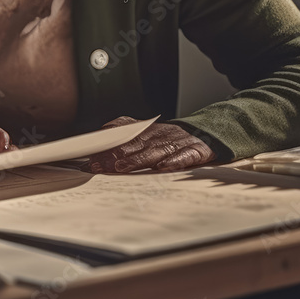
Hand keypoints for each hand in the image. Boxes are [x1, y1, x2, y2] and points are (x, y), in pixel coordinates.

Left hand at [82, 116, 215, 173]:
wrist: (207, 133)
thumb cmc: (172, 138)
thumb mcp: (148, 132)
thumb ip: (125, 130)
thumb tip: (101, 135)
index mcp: (147, 130)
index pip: (124, 137)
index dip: (107, 147)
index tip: (92, 159)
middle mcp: (160, 135)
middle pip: (135, 145)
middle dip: (116, 155)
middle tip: (99, 165)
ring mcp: (178, 143)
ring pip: (155, 151)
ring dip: (138, 159)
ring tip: (122, 167)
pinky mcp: (196, 151)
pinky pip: (185, 156)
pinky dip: (175, 161)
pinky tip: (163, 167)